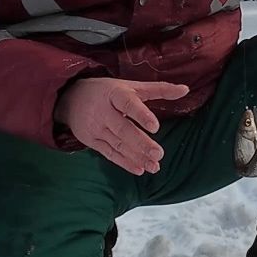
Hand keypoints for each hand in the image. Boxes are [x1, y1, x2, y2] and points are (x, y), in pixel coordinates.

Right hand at [54, 78, 190, 174]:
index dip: (141, 115)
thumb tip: (186, 89)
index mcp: (114, 94)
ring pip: (117, 144)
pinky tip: (139, 169)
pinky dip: (124, 162)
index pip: (127, 104)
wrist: (70, 99)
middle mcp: (103, 111)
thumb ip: (159, 89)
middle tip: (159, 154)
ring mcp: (95, 128)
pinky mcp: (91, 141)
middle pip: (123, 129)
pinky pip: (109, 154)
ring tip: (154, 166)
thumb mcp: (131, 86)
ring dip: (136, 156)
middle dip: (141, 143)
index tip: (155, 127)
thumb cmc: (107, 91)